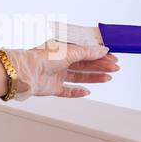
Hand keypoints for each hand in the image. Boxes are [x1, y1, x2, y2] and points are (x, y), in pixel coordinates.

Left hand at [2, 41, 117, 98]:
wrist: (25, 73)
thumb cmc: (42, 57)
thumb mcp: (70, 51)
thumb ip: (88, 52)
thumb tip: (103, 49)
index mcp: (63, 49)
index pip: (86, 52)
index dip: (100, 56)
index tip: (112, 58)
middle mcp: (60, 61)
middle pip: (85, 65)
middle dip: (100, 66)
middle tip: (114, 69)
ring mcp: (56, 75)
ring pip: (79, 77)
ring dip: (94, 77)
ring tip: (107, 78)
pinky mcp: (52, 88)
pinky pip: (67, 91)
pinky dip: (77, 92)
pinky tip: (87, 92)